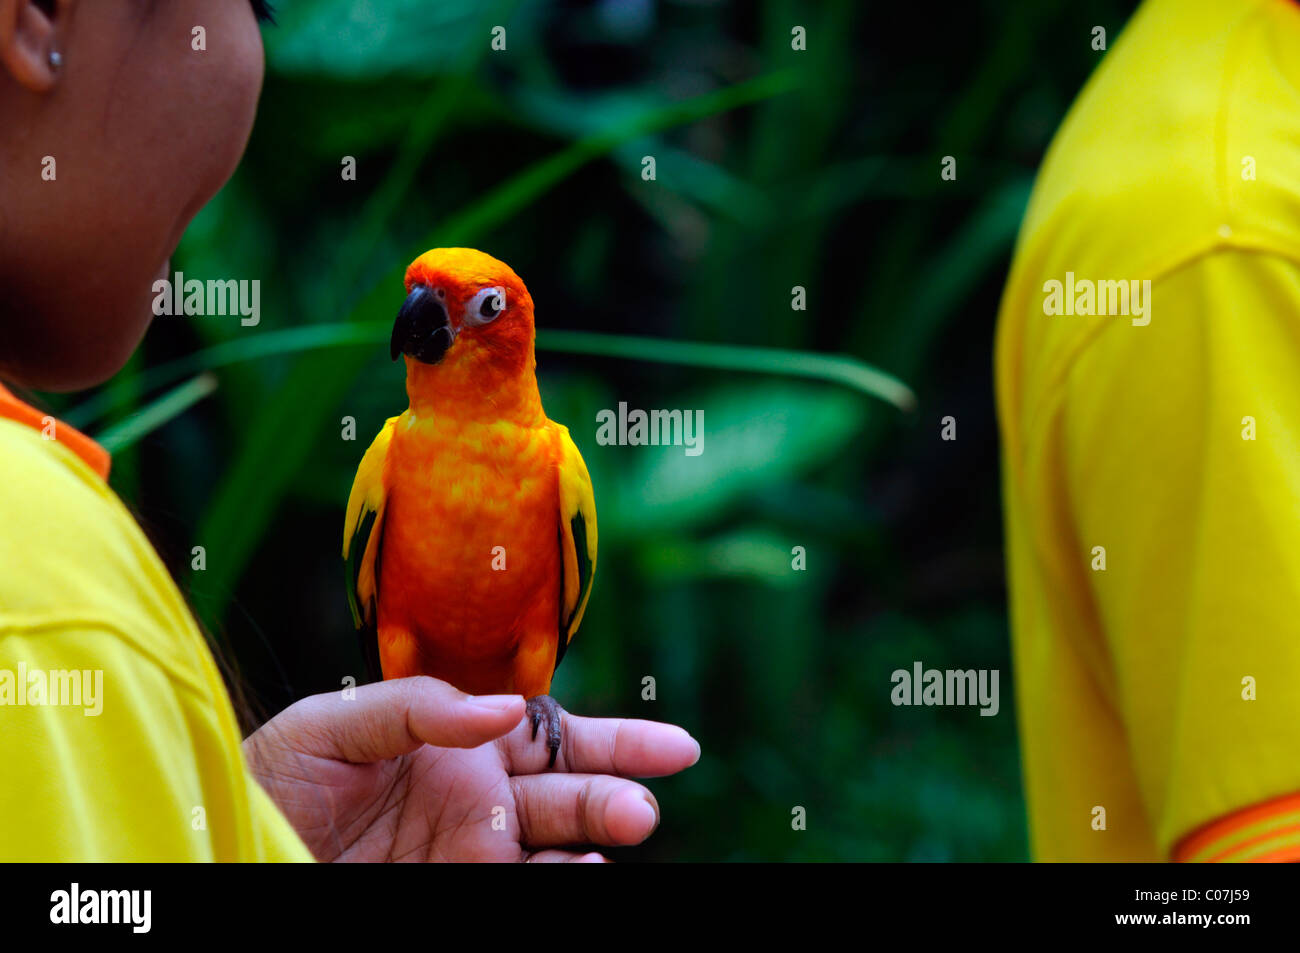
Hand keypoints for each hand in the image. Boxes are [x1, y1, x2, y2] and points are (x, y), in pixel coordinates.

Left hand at [242, 676, 700, 861]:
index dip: (618, 741)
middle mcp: (477, 795)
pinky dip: (552, 881)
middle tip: (642, 812)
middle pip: (567, 794)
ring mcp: (466, 850)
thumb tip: (506, 708)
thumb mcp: (336, 721)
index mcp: (459, 741)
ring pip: (551, 849)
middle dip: (612, 796)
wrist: (225, 843)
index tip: (677, 749)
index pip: (554, 736)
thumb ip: (423, 707)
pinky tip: (571, 874)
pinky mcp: (450, 891)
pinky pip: (516, 888)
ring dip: (587, 846)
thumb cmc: (274, 774)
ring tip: (608, 846)